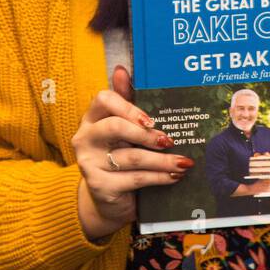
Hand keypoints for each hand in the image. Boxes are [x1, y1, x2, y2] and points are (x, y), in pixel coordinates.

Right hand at [72, 64, 190, 239]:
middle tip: (170, 140)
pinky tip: (174, 177)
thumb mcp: (124, 130)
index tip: (151, 119)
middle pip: (116, 127)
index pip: (103, 99)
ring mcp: (89, 163)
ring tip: (184, 162)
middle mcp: (84, 139)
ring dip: (162, 160)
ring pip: (131, 157)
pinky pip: (135, 179)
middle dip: (147, 134)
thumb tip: (122, 69)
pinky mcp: (99, 186)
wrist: (107, 200)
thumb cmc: (119, 156)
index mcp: (91, 118)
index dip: (129, 107)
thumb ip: (125, 101)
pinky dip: (159, 178)